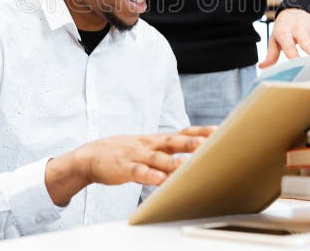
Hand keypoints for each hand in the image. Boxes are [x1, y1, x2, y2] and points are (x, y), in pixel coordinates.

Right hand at [45, 126, 214, 205]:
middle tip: (210, 142)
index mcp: (156, 140)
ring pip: (157, 158)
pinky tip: (159, 179)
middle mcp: (149, 145)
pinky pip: (139, 172)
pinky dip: (149, 175)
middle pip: (174, 142)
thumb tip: (190, 155)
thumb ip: (167, 152)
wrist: (91, 156)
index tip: (219, 130)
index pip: (182, 133)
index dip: (199, 131)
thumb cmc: (124, 154)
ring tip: (186, 164)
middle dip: (192, 142)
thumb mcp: (147, 148)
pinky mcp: (124, 168)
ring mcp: (136, 155)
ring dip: (172, 161)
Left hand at [258, 8, 309, 68]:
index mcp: (285, 32)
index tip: (296, 70)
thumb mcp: (275, 38)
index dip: (294, 60)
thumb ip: (271, 54)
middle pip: (309, 47)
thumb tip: (261, 67)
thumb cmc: (284, 28)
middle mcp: (300, 29)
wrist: (296, 9)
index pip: (290, 48)